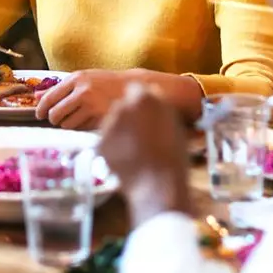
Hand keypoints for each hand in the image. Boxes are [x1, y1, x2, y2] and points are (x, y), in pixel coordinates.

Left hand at [35, 69, 134, 130]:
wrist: (132, 86)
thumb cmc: (104, 83)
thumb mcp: (82, 79)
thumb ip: (59, 88)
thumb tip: (35, 96)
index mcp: (76, 78)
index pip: (49, 97)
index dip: (41, 109)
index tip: (39, 115)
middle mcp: (83, 90)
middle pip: (55, 114)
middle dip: (54, 119)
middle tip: (57, 119)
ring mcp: (93, 105)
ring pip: (67, 124)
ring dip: (68, 124)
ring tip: (77, 117)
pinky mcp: (101, 118)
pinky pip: (81, 129)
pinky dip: (81, 127)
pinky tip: (89, 119)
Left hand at [97, 83, 192, 225]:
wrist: (158, 183)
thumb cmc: (172, 156)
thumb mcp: (172, 124)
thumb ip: (158, 110)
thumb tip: (151, 106)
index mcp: (145, 98)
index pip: (136, 89)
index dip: (140, 102)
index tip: (144, 112)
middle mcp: (122, 106)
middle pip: (121, 107)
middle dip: (127, 117)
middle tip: (139, 134)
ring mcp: (108, 124)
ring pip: (112, 123)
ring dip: (119, 132)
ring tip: (134, 150)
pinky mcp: (99, 143)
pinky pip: (106, 140)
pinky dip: (113, 147)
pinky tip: (126, 159)